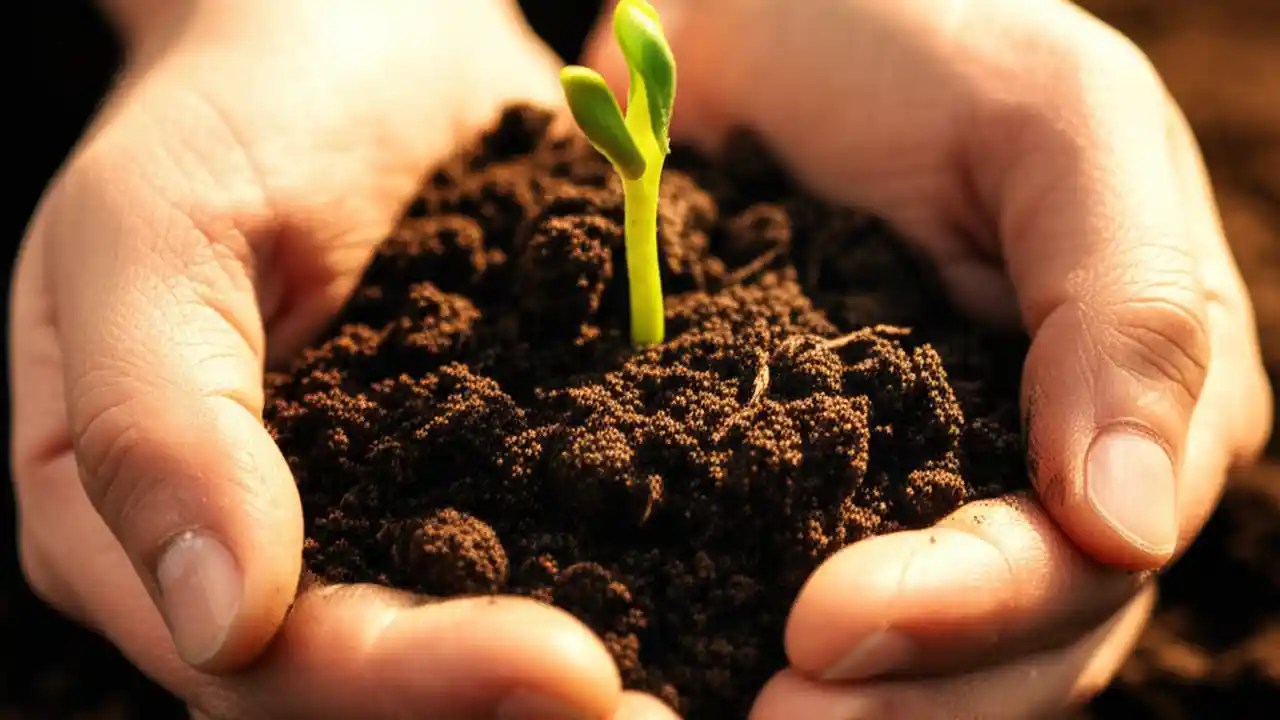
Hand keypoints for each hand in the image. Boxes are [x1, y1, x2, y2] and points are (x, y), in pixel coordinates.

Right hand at [12, 1, 676, 716]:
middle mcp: (264, 552)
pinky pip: (550, 546)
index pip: (265, 664)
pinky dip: (635, 581)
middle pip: (378, 688)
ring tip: (713, 693)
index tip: (569, 670)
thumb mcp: (149, 229)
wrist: (358, 30)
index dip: (409, 685)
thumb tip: (221, 621)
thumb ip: (157, 420)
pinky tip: (732, 592)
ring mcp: (380, 516)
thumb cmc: (235, 107)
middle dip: (514, 709)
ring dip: (594, 674)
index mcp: (135, 527)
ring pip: (471, 642)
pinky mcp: (483, 470)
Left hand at [584, 0, 1272, 715]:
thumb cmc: (922, 32)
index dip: (969, 612)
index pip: (1081, 559)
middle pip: (1006, 641)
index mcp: (1138, 398)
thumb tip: (1131, 525)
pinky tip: (679, 668)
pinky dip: (742, 634)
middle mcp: (1040, 466)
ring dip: (834, 704)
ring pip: (913, 650)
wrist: (760, 14)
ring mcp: (918, 480)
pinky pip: (788, 580)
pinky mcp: (802, 475)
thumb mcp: (1057, 123)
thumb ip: (1127, 306)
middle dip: (896, 698)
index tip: (822, 630)